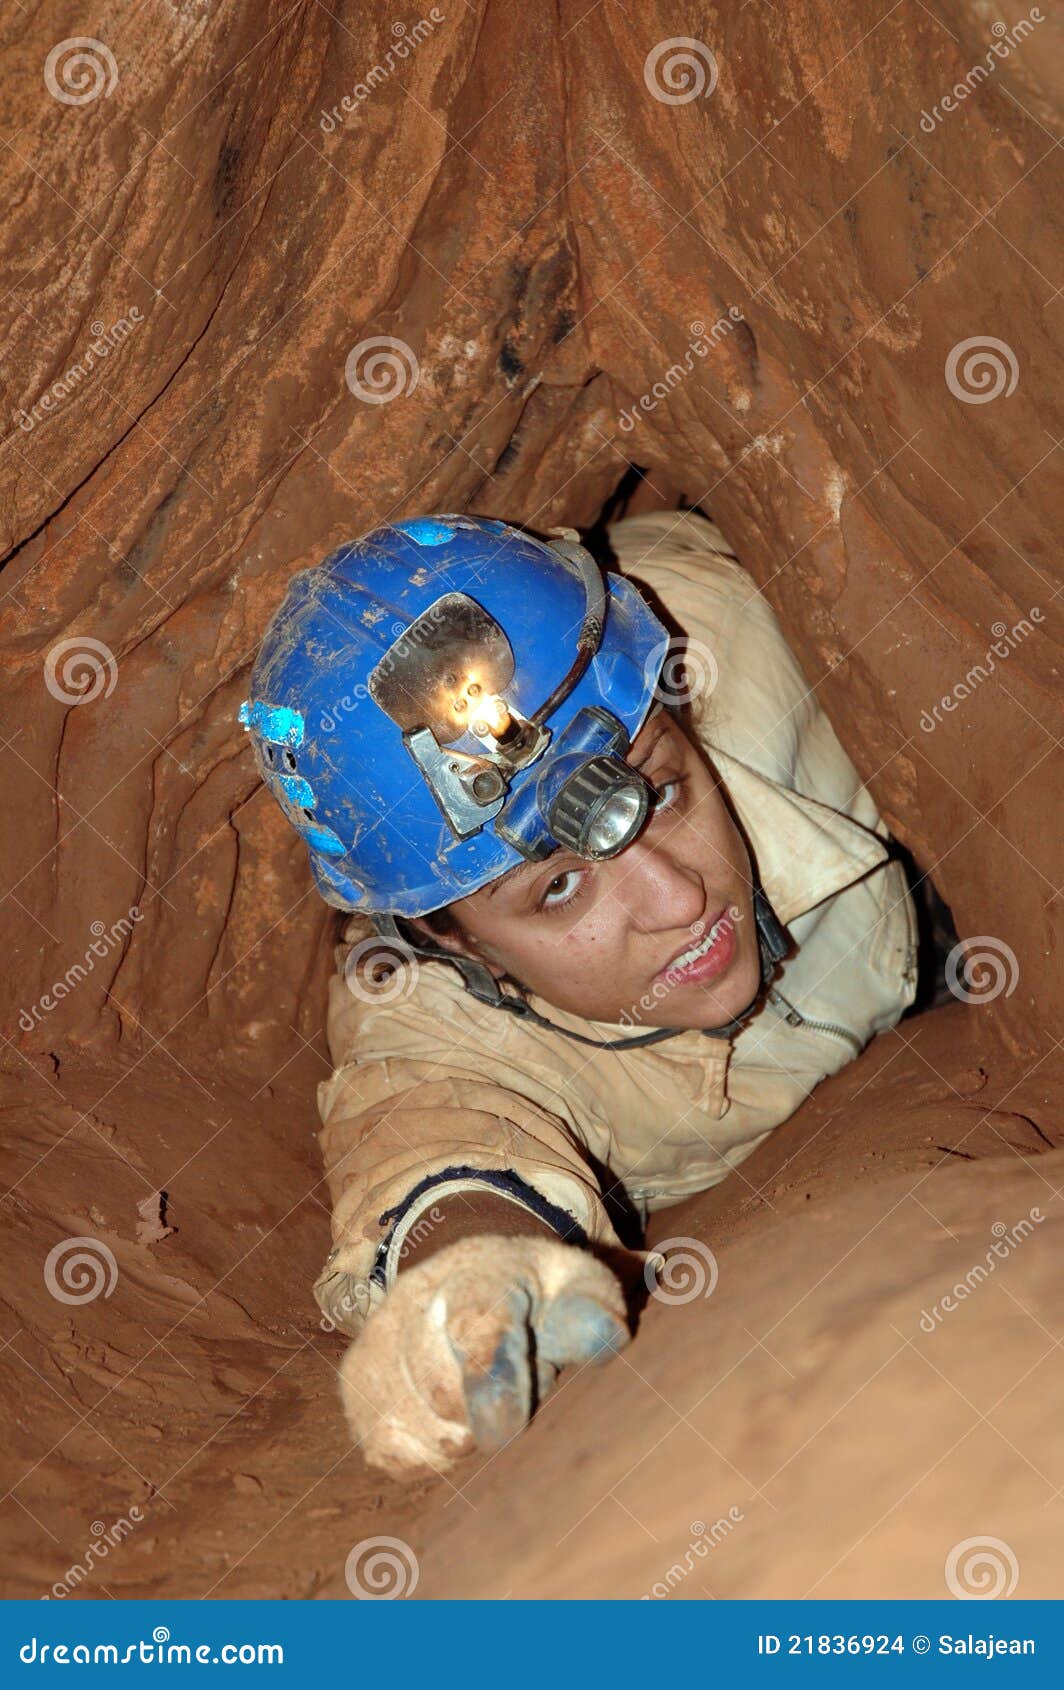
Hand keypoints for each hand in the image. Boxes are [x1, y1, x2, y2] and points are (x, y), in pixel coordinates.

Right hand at [338, 1234, 629, 1478]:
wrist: (460, 1272)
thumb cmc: (530, 1290)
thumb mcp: (573, 1281)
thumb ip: (592, 1308)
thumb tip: (605, 1337)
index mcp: (477, 1274)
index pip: (476, 1324)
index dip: (493, 1377)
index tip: (508, 1424)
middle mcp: (413, 1302)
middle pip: (442, 1388)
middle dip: (490, 1412)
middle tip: (515, 1391)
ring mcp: (378, 1342)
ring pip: (416, 1426)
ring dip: (462, 1434)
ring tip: (481, 1399)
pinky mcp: (357, 1385)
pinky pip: (389, 1449)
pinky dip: (425, 1454)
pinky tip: (447, 1425)